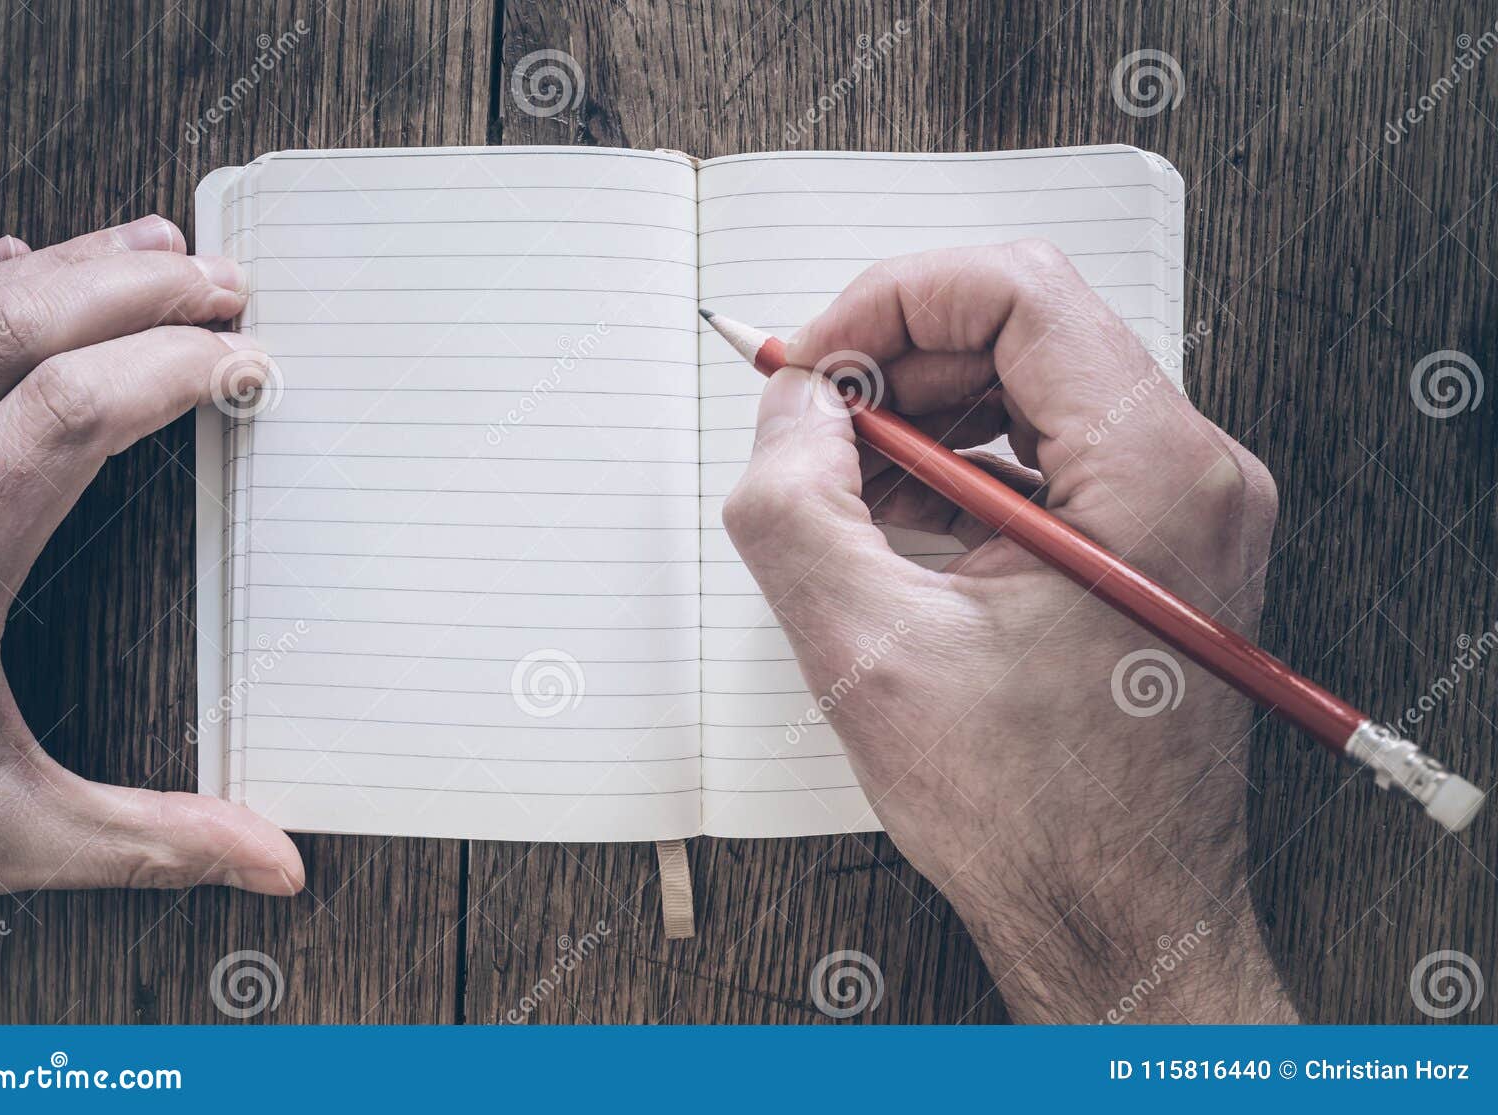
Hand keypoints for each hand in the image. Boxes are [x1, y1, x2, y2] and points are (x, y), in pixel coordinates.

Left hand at [0, 217, 302, 905]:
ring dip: (58, 268)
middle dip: (133, 291)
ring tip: (150, 251)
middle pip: (7, 333)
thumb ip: (149, 839)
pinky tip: (16, 261)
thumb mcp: (0, 831)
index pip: (66, 418)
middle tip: (223, 284)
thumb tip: (276, 864)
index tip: (245, 365)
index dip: (170, 368)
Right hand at [722, 242, 1296, 1022]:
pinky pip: (1042, 453)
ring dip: (920, 419)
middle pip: (1023, 327)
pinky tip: (899, 534)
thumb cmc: (1035, 819)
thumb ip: (796, 503)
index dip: (889, 302)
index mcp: (1154, 477)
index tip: (813, 364)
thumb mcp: (869, 653)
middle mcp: (1190, 473)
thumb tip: (789, 407)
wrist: (1117, 914)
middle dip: (896, 362)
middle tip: (812, 425)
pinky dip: (955, 472)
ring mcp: (1179, 506)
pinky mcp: (1149, 540)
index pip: (1017, 289)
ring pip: (1027, 386)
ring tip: (848, 493)